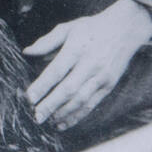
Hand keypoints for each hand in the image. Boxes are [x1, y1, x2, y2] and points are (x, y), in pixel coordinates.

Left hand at [24, 0, 151, 130]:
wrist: (125, 30)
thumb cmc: (91, 28)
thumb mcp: (68, 28)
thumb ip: (47, 41)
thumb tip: (26, 52)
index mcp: (76, 48)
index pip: (57, 70)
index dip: (42, 85)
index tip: (29, 98)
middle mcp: (90, 64)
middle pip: (68, 89)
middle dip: (51, 105)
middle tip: (36, 117)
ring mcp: (101, 76)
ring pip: (80, 100)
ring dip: (63, 113)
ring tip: (48, 122)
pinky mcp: (108, 85)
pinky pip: (91, 104)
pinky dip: (77, 116)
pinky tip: (64, 123)